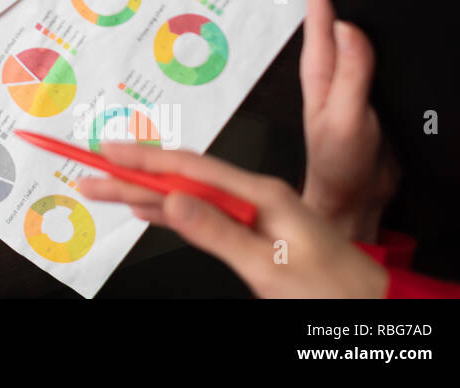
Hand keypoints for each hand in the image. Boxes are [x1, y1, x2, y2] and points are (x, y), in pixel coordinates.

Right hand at [78, 143, 388, 297]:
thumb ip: (218, 231)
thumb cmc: (334, 291)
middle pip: (179, 179)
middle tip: (87, 169)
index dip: (141, 158)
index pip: (187, 168)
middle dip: (131, 173)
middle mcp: (254, 196)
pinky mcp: (251, 232)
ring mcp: (252, 213)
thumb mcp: (270, 265)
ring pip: (185, 196)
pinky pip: (199, 215)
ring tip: (103, 187)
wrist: (372, 308)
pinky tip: (145, 209)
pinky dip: (167, 212)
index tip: (105, 151)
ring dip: (143, 192)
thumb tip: (171, 202)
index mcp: (260, 193)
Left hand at [299, 0, 398, 240]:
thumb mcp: (345, 117)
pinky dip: (391, 41)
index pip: (318, 10)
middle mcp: (334, 65)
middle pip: (342, 13)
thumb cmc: (338, 163)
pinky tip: (402, 29)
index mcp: (320, 66)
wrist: (357, 197)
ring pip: (365, 32)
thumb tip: (348, 25)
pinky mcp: (377, 89)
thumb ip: (350, 73)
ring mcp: (356, 76)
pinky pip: (383, 56)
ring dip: (371, 11)